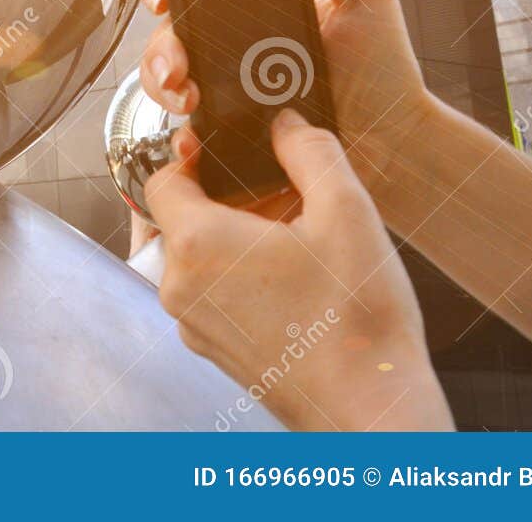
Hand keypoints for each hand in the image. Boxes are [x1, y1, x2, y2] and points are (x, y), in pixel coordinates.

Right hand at [137, 0, 429, 191]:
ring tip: (184, 95)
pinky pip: (187, 130)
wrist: (396, 144)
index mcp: (255, 5)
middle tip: (176, 59)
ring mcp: (227, 89)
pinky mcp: (230, 132)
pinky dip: (180, 133)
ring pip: (166, 78)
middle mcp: (233, 45)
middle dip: (160, 43)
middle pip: (171, 30)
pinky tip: (192, 134)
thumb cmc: (386, 70)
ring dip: (161, 83)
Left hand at [145, 110, 451, 430]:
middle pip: (179, 218)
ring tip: (290, 237)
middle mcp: (179, 287)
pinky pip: (209, 295)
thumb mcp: (348, 212)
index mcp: (196, 244)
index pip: (161, 179)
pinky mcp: (215, 352)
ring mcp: (193, 326)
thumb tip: (286, 122)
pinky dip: (236, 276)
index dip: (189, 157)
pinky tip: (290, 278)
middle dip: (221, 197)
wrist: (370, 410)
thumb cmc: (356, 319)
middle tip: (273, 193)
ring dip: (231, 238)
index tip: (222, 149)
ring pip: (195, 259)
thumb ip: (310, 151)